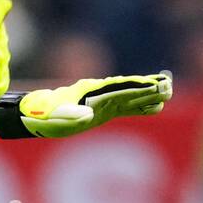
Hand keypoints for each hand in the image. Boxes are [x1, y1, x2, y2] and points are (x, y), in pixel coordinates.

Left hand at [18, 71, 171, 137]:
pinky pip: (125, 107)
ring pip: (129, 97)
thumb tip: (86, 115)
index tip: (152, 86)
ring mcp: (101, 102)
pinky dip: (140, 106)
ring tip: (167, 92)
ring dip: (147, 96)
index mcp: (89, 92)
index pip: (117, 89)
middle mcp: (98, 94)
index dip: (135, 88)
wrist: (34, 115)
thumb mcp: (53, 116)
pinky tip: (154, 108)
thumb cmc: (42, 115)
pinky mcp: (101, 111)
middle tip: (167, 86)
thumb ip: (69, 114)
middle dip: (146, 89)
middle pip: (127, 90)